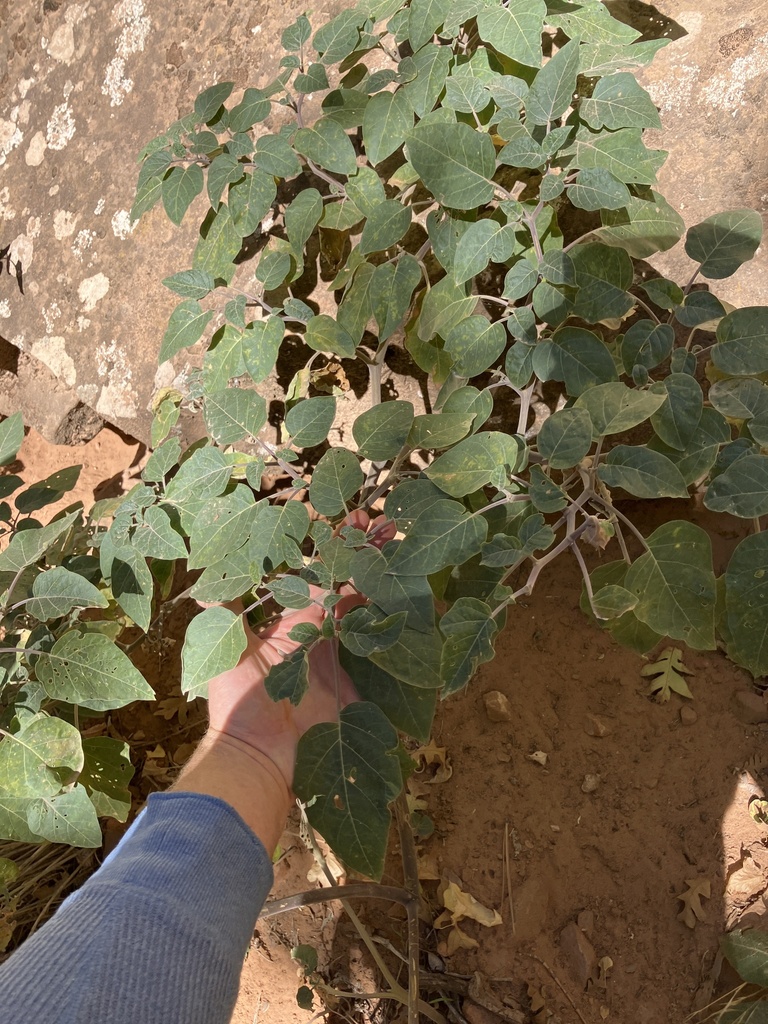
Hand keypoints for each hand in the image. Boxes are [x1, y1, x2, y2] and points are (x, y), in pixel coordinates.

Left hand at [206, 510, 394, 789]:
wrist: (260, 753)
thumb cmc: (240, 700)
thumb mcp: (226, 649)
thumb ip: (223, 613)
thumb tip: (200, 581)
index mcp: (290, 623)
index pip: (315, 576)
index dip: (331, 548)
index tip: (346, 521)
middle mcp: (319, 633)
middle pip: (346, 584)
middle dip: (362, 552)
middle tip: (381, 522)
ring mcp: (341, 654)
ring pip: (365, 605)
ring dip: (380, 574)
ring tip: (395, 539)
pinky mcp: (358, 678)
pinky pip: (379, 643)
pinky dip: (394, 618)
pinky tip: (409, 590)